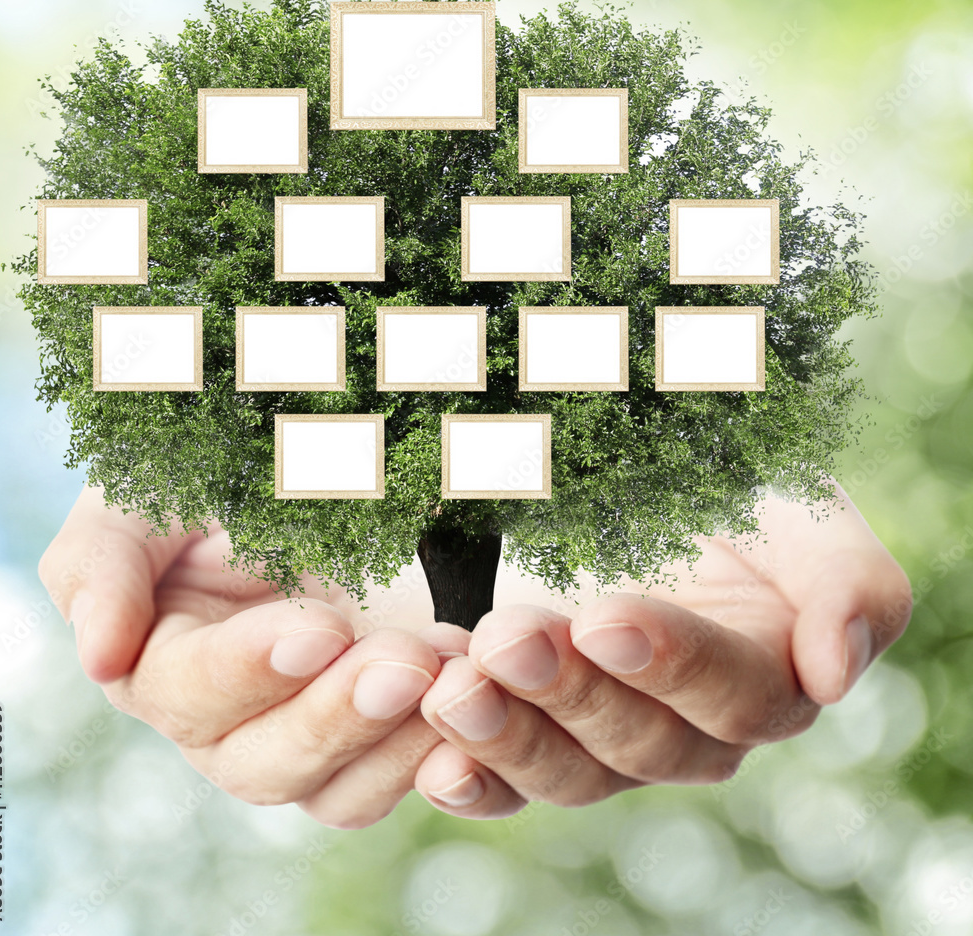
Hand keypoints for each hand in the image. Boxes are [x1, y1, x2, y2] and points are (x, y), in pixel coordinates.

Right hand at [39, 485, 455, 828]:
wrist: (307, 485)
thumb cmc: (215, 485)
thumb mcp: (147, 497)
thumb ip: (102, 563)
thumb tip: (99, 656)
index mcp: (164, 667)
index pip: (189, 692)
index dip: (248, 670)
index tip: (317, 630)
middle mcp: (231, 726)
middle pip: (267, 764)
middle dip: (336, 717)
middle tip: (406, 662)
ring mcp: (310, 739)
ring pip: (339, 790)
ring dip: (398, 743)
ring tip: (452, 675)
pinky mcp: (378, 738)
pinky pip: (405, 780)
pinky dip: (443, 759)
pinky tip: (480, 710)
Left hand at [412, 483, 912, 817]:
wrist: (628, 491)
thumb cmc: (723, 491)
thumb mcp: (790, 506)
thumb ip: (843, 576)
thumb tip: (833, 671)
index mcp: (762, 673)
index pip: (734, 691)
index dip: (674, 662)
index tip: (605, 616)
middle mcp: (686, 727)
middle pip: (641, 742)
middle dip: (572, 692)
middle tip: (508, 636)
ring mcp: (603, 742)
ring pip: (568, 773)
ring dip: (510, 737)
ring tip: (455, 690)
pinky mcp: (534, 740)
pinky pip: (508, 789)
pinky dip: (472, 780)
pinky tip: (437, 760)